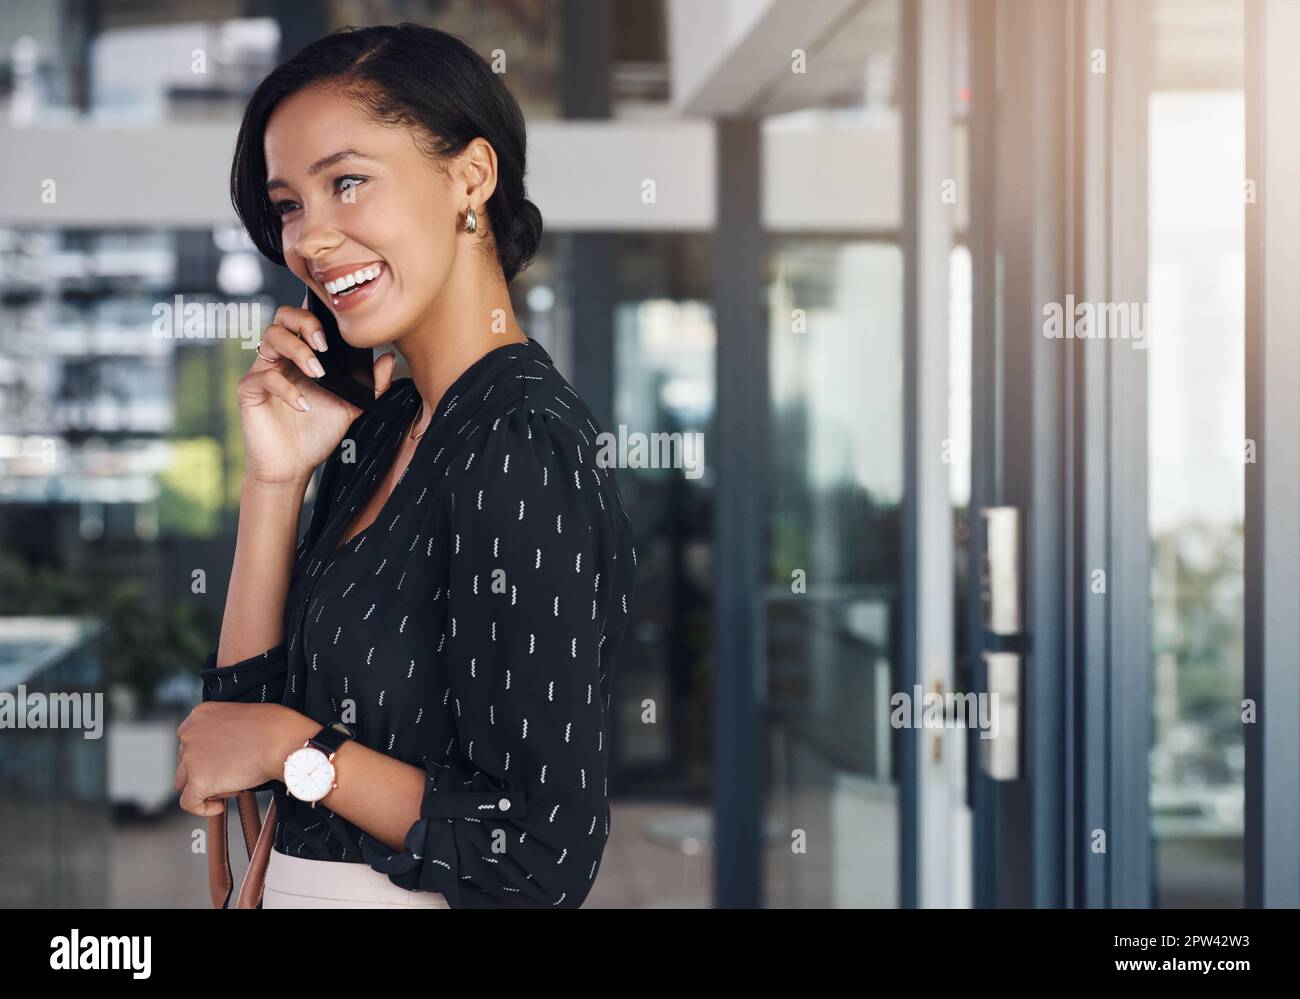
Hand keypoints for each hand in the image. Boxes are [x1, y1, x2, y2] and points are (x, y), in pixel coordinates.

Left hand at [174, 702, 303, 815]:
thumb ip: (227, 729)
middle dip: (205, 770)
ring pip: (183, 782)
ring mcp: (192, 758)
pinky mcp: (198, 781)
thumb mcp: (243, 716)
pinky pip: (189, 802)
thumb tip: (229, 747)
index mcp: (201, 714)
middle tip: (231, 774)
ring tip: (231, 787)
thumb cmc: (276, 728)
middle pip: (185, 761)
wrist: (283, 742)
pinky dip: (202, 808)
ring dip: (204, 787)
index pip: (188, 738)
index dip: (203, 753)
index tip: (219, 761)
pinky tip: (220, 806)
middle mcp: (191, 734)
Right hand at [238, 294, 397, 486]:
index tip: (338, 319)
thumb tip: (389, 358)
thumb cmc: (318, 432)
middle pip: (283, 316)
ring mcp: (263, 371)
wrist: (294, 466)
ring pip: (271, 337)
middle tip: (325, 345)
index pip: (304, 318)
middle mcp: (281, 357)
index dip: (316, 309)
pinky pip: (264, 377)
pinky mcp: (250, 391)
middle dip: (305, 322)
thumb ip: (373, 384)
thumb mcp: (352, 406)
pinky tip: (303, 405)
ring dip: (298, 351)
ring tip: (318, 374)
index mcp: (303, 354)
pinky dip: (286, 388)